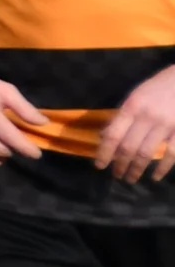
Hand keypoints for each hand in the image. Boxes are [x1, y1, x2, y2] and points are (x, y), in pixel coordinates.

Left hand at [94, 66, 174, 182]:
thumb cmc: (158, 87)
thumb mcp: (135, 97)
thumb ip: (121, 117)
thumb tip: (104, 137)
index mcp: (131, 107)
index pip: (113, 135)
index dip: (104, 152)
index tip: (99, 166)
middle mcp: (147, 117)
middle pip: (128, 147)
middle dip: (120, 164)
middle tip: (116, 175)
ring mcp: (165, 124)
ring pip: (146, 153)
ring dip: (136, 169)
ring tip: (130, 178)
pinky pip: (171, 154)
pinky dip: (163, 168)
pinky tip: (155, 176)